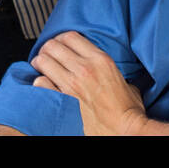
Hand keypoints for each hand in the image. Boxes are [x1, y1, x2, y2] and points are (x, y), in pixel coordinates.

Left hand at [30, 31, 146, 135]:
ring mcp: (71, 84)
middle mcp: (84, 68)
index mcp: (100, 60)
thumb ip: (108, 71)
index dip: (61, 38)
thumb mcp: (125, 81)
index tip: (59, 44)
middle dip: (47, 49)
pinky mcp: (63, 100)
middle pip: (53, 45)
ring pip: (43, 60)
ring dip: (40, 62)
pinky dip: (39, 82)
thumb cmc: (128, 111)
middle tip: (47, 55)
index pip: (70, 36)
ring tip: (41, 66)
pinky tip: (44, 84)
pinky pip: (41, 83)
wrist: (126, 131)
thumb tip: (102, 72)